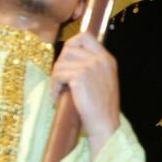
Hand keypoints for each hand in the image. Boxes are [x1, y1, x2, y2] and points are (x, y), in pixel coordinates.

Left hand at [52, 33, 119, 154]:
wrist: (105, 124)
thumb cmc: (102, 108)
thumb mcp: (103, 81)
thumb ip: (92, 67)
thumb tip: (68, 58)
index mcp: (107, 59)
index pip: (85, 36)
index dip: (71, 44)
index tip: (66, 59)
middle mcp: (100, 59)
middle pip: (68, 49)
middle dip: (60, 64)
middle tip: (60, 81)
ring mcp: (91, 66)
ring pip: (60, 63)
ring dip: (55, 78)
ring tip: (60, 92)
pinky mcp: (80, 76)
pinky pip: (58, 75)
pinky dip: (54, 87)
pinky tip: (58, 97)